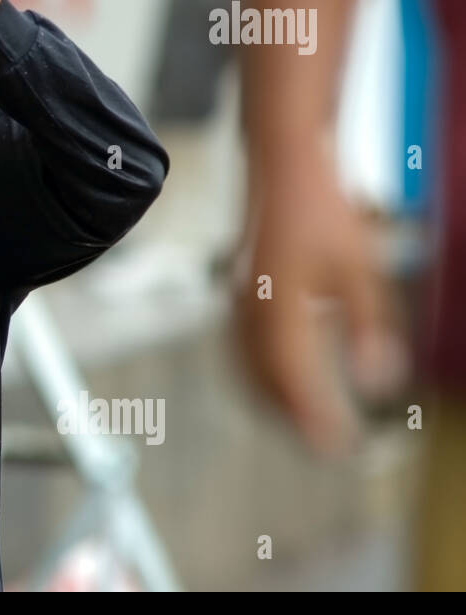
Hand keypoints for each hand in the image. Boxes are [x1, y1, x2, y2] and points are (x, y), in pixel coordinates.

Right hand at [234, 159, 406, 455]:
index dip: (313, 419)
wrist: (281, 166)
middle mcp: (249, 312)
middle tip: (323, 445)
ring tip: (300, 423)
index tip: (337, 447)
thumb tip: (378, 384)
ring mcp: (237, 303)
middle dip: (290, 419)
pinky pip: (239, 350)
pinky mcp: (237, 295)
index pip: (293, 381)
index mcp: (278, 309)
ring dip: (270, 401)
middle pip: (262, 384)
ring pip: (246, 369)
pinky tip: (277, 380)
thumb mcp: (360, 272)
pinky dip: (256, 376)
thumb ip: (369, 330)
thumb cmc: (324, 213)